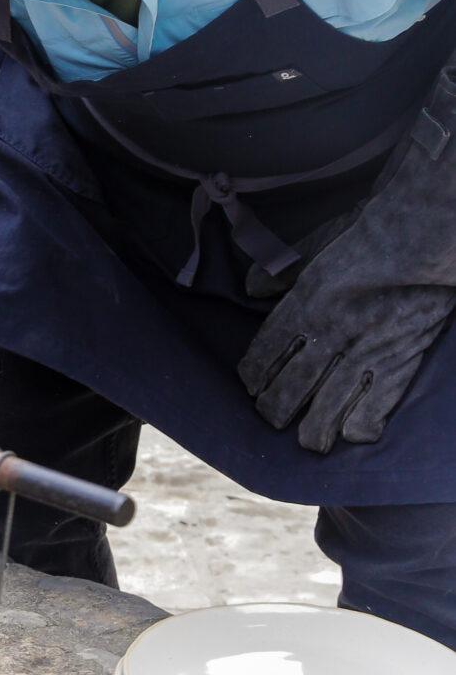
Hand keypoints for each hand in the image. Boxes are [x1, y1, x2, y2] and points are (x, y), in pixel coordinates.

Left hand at [238, 104, 455, 452]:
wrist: (423, 235)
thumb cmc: (373, 234)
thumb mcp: (317, 243)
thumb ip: (283, 270)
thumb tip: (252, 287)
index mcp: (304, 305)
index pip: (265, 355)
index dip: (254, 378)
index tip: (252, 387)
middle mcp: (328, 334)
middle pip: (289, 389)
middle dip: (275, 410)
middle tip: (273, 416)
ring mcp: (364, 352)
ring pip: (326, 408)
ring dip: (312, 432)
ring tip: (309, 441)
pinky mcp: (399, 363)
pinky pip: (374, 410)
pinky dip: (360, 428)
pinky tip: (353, 433)